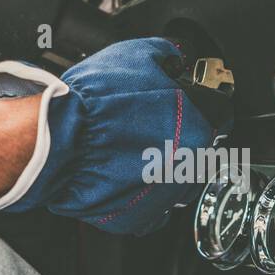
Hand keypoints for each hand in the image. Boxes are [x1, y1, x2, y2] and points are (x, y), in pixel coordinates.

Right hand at [0, 38, 227, 235]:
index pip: (218, 116)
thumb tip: (174, 55)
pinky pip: (149, 207)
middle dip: (178, 137)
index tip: (186, 104)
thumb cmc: (94, 103)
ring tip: (131, 150)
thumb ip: (166, 55)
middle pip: (198, 150)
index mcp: (197, 129)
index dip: (199, 105)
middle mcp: (188, 168)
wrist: (56, 139)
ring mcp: (164, 197)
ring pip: (175, 180)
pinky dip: (139, 193)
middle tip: (147, 125)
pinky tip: (123, 175)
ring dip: (161, 167)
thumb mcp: (136, 55)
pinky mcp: (138, 219)